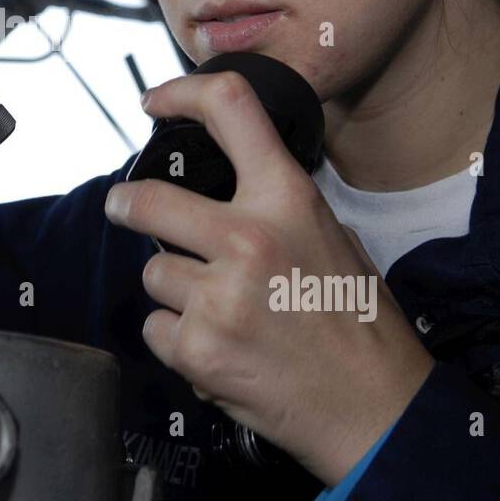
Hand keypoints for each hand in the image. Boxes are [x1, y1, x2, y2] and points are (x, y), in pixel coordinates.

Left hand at [102, 71, 434, 486]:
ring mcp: (218, 295)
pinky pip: (156, 327)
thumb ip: (275, 205)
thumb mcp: (331, 236)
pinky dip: (177, 339)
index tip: (154, 103)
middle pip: (148, 198)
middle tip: (123, 208)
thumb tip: (219, 184)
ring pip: (154, 272)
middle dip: (126, 205)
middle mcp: (248, 237)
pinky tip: (219, 348)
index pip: (229, 107)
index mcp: (287, 198)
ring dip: (175, 291)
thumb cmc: (357, 320)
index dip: (181, 93)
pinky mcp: (198, 348)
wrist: (376, 407)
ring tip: (222, 313)